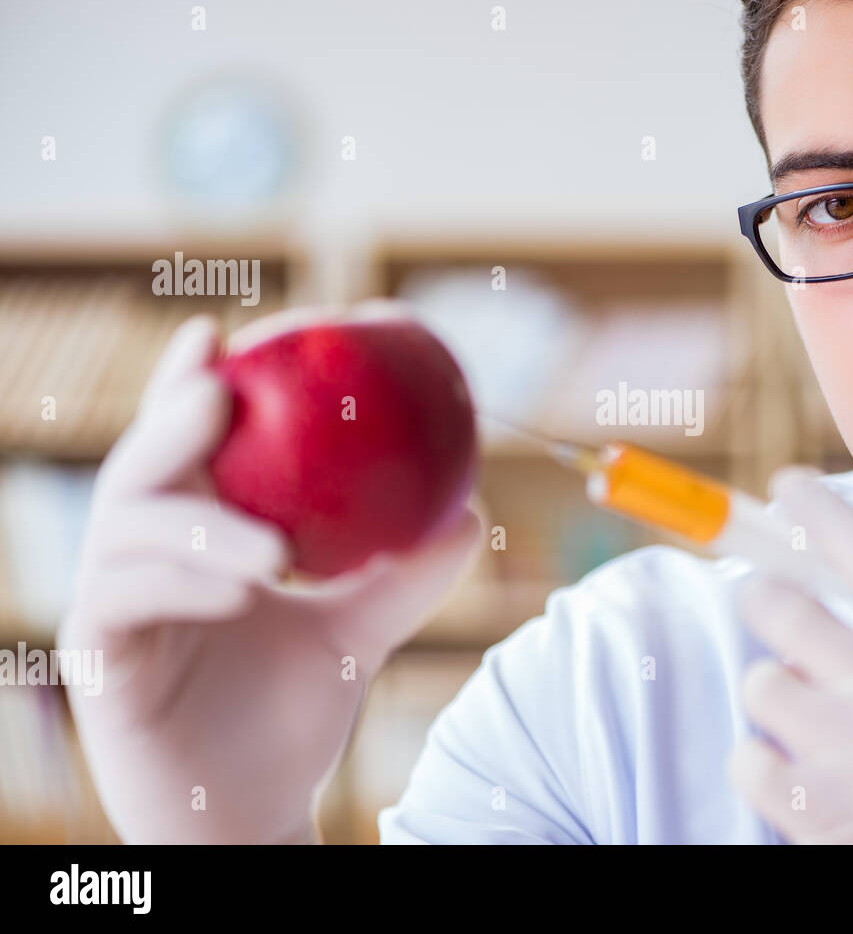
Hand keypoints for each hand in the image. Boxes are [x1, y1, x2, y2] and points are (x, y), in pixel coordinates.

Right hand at [60, 309, 482, 842]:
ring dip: (196, 526)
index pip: (182, 447)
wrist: (259, 808)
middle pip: (137, 472)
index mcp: (190, 538)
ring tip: (270, 547)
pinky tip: (240, 590)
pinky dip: (179, 589)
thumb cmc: (293, 713)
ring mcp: (111, 610)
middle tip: (224, 393)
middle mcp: (139, 563)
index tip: (228, 331)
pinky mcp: (97, 663)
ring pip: (125, 537)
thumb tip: (468, 508)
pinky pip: (121, 608)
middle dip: (172, 423)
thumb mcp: (358, 632)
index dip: (190, 383)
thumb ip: (403, 574)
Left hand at [727, 467, 852, 843]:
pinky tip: (802, 768)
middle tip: (776, 604)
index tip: (785, 486)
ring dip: (778, 687)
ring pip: (761, 685)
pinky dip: (763, 758)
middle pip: (779, 608)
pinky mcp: (823, 823)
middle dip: (768, 596)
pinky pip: (748, 763)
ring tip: (815, 710)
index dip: (814, 507)